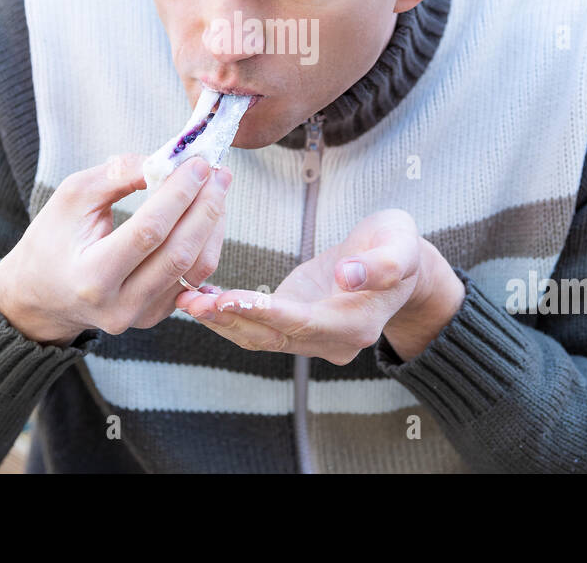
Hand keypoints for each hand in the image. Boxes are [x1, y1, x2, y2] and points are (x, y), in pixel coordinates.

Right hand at [0, 154, 231, 344]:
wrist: (40, 295)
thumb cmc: (52, 240)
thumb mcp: (71, 198)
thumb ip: (117, 176)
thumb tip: (164, 160)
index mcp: (92, 276)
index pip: (149, 231)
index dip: (179, 195)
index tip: (198, 164)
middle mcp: (119, 304)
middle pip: (179, 253)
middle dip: (205, 207)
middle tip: (218, 173)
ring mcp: (140, 316)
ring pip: (195, 270)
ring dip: (213, 225)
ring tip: (218, 189)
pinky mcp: (154, 316)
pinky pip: (193, 280)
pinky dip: (205, 243)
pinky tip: (207, 215)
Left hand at [175, 209, 427, 364]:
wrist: (401, 266)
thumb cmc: (400, 248)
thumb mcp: (400, 246)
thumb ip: (379, 265)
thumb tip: (349, 276)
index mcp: (356, 325)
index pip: (301, 322)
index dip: (263, 312)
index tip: (228, 299)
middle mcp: (331, 340)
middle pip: (272, 336)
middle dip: (228, 319)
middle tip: (189, 300)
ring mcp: (312, 336)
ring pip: (259, 336)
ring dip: (221, 320)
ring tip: (184, 298)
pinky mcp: (296, 323)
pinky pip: (257, 325)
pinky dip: (229, 314)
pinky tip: (200, 296)